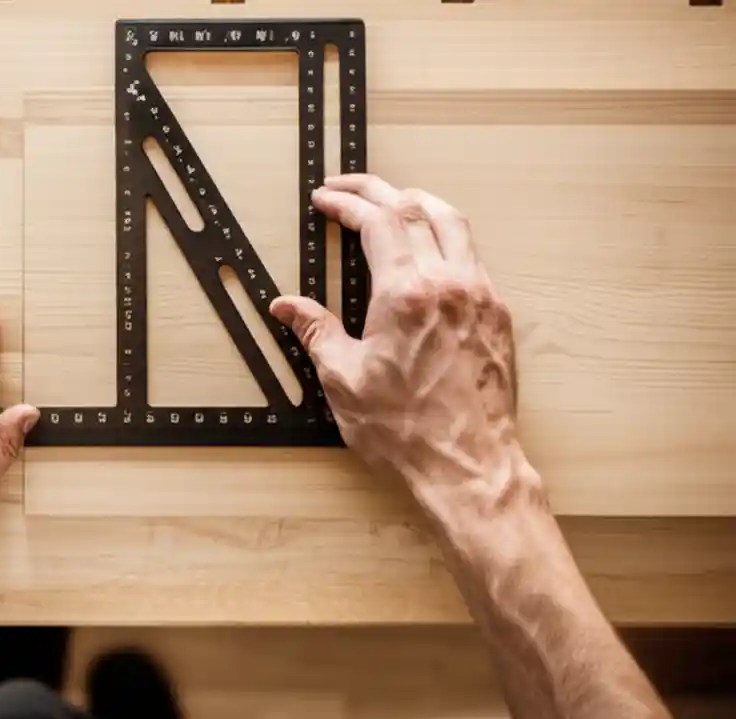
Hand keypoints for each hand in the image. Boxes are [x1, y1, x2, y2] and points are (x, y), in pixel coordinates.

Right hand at [271, 175, 533, 510]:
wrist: (469, 465)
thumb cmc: (407, 430)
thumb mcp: (343, 380)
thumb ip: (315, 332)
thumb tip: (287, 306)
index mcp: (406, 293)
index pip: (378, 222)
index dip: (347, 202)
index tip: (325, 199)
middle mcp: (449, 283)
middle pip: (416, 208)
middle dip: (378, 190)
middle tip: (349, 187)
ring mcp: (480, 295)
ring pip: (453, 222)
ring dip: (419, 202)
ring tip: (393, 200)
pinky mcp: (497, 314)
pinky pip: (472, 254)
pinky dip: (445, 235)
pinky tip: (429, 248)